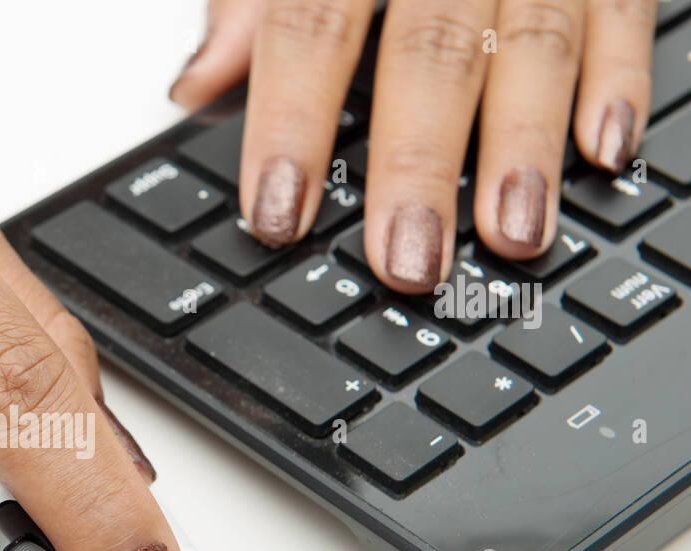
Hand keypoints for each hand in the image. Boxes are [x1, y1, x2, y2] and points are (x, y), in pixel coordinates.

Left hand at [170, 0, 656, 290]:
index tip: (277, 212)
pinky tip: (602, 154)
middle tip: (406, 257)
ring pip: (533, 36)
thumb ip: (250, 6)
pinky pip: (621, 8)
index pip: (308, 27)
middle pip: (427, 48)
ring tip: (511, 232)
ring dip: (522, 143)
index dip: (289, 123)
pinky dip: (617, 79)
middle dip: (416, 162)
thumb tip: (197, 86)